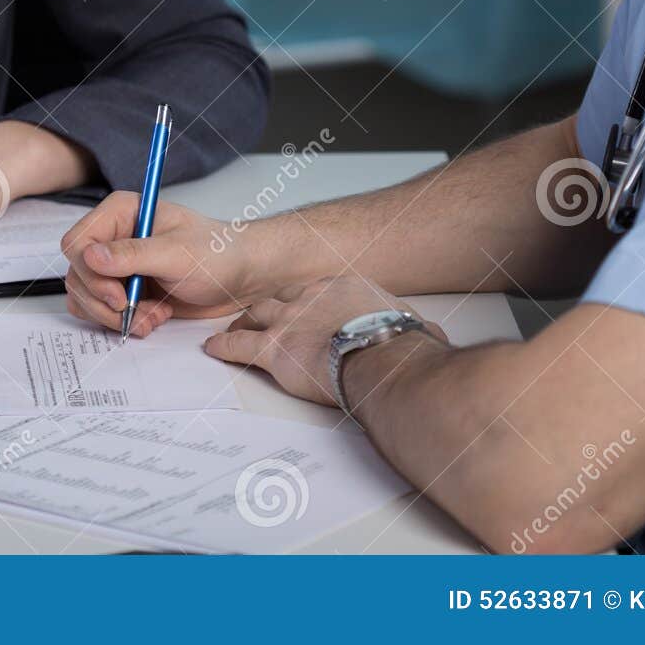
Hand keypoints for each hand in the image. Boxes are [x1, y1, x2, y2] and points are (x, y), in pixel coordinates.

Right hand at [59, 191, 276, 338]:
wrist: (242, 277)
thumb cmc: (218, 253)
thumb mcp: (178, 254)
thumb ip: (133, 255)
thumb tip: (91, 256)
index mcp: (122, 213)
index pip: (78, 242)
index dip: (91, 273)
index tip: (118, 296)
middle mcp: (114, 237)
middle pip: (78, 273)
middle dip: (105, 302)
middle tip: (135, 311)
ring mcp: (118, 266)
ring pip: (86, 296)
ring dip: (115, 316)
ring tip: (153, 317)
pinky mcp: (125, 290)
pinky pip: (101, 310)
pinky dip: (122, 322)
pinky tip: (153, 318)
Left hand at [203, 275, 447, 405]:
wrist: (384, 356)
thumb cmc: (400, 343)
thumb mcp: (413, 325)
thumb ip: (411, 327)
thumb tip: (431, 336)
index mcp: (342, 288)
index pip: (314, 292)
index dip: (304, 303)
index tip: (302, 309)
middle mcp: (310, 297)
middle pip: (279, 298)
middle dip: (268, 308)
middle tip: (260, 316)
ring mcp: (288, 320)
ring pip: (253, 314)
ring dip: (240, 322)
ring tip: (231, 329)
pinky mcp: (273, 349)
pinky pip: (239, 346)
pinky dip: (223, 348)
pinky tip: (213, 350)